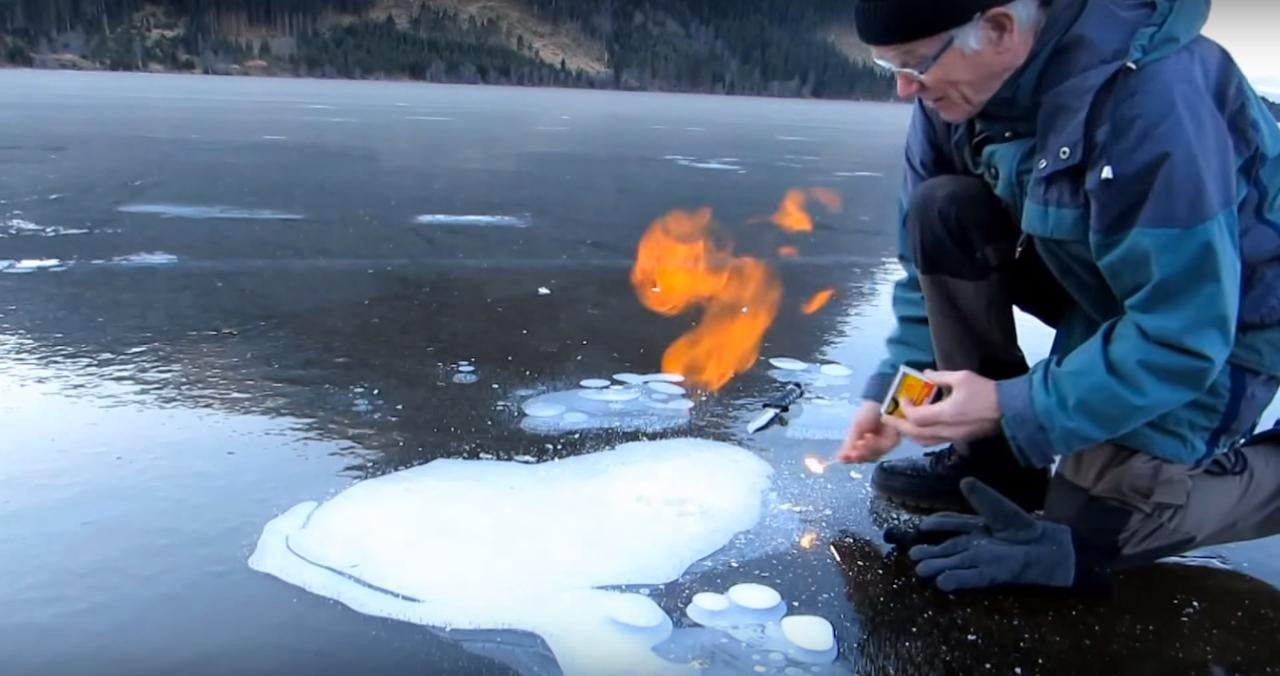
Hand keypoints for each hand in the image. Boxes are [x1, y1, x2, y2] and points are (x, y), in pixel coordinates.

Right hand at [836, 400, 900, 462]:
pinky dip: (875, 444)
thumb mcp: (855, 427)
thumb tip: (838, 459)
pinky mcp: (892, 442)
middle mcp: (871, 447)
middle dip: (859, 454)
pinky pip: (883, 449)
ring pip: (874, 455)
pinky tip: (869, 437)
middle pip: (864, 458)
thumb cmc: (867, 413)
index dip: (848, 459)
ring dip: (866, 449)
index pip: (853, 457)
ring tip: (861, 440)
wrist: (882, 401)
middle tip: (854, 449)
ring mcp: (882, 446)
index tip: (843, 457)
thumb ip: (849, 444)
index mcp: (859, 444)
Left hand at [881, 370, 1001, 446]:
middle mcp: (947, 430)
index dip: (905, 409)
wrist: (1010, 410)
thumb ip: (941, 377)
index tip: (901, 398)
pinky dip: (921, 435)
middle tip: (888, 417)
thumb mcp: (963, 377)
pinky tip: (919, 426)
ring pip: (923, 441)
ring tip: (900, 422)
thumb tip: (926, 374)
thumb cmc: (986, 392)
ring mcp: (953, 437)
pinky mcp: (958, 439)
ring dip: (909, 432)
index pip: (916, 417)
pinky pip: (933, 441)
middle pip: (916, 434)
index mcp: (946, 415)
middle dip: (899, 425)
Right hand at [903, 478, 1076, 591]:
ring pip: (954, 563)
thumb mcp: (1001, 508)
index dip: (937, 524)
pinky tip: (941, 583)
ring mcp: (980, 560)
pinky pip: (970, 577)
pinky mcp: (991, 574)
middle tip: (913, 553)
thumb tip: (965, 481)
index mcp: (974, 526)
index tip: (922, 526)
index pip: (951, 524)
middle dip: (930, 551)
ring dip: (938, 566)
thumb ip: (982, 497)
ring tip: (921, 569)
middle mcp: (973, 544)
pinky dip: (956, 580)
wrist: (1050, 547)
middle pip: (948, 548)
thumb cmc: (1024, 526)